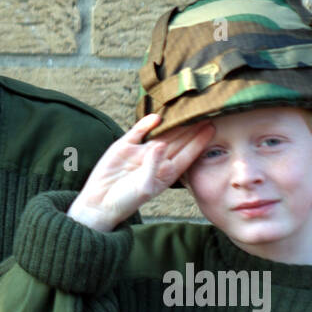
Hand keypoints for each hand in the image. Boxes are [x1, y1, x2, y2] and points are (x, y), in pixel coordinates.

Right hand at [68, 114, 214, 231]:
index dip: (199, 140)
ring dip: (172, 122)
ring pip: (160, 133)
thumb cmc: (126, 200)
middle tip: (206, 110)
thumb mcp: (144, 187)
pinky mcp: (124, 146)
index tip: (212, 127)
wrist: (99, 202)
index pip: (186, 153)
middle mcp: (156, 160)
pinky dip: (146, 123)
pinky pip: (138, 132)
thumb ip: (153, 166)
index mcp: (166, 172)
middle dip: (191, 127)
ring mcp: (140, 151)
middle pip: (177, 140)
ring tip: (186, 108)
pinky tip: (156, 116)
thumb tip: (160, 143)